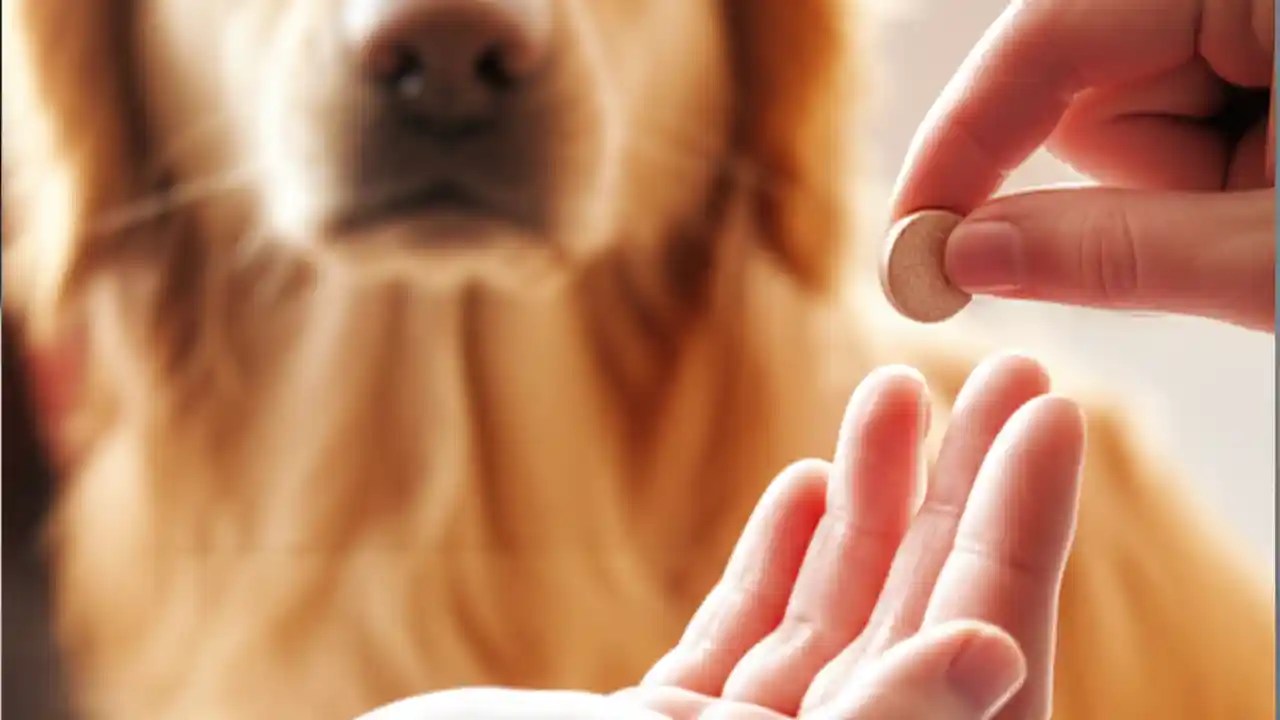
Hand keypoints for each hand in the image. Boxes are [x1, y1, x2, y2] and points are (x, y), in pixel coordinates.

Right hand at [627, 355, 1083, 718]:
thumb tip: (998, 653)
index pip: (969, 656)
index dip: (1018, 535)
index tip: (1051, 415)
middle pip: (917, 626)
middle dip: (961, 496)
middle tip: (1010, 375)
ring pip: (831, 618)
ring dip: (867, 504)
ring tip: (894, 394)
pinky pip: (744, 637)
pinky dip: (777, 560)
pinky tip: (804, 484)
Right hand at [893, 0, 1274, 331]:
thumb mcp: (1275, 259)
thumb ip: (1120, 250)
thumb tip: (960, 257)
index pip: (1047, 34)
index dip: (965, 139)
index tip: (911, 238)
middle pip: (1090, 85)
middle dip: (1133, 182)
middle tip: (1234, 241)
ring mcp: (1256, 21)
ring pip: (1137, 114)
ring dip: (1184, 189)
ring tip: (1279, 219)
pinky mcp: (1269, 60)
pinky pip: (1192, 120)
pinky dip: (1218, 179)